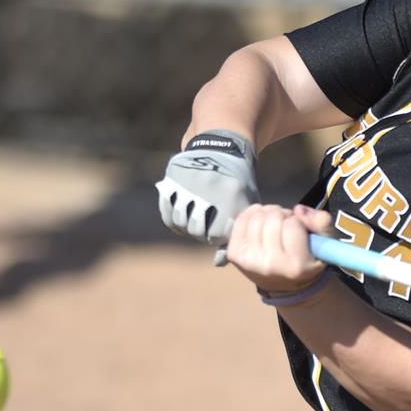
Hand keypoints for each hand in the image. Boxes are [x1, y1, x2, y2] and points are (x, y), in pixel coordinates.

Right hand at [156, 130, 257, 248]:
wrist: (222, 146)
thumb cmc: (237, 183)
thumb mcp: (245, 206)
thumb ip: (234, 233)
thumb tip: (218, 263)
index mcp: (229, 200)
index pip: (216, 236)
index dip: (216, 237)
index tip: (218, 230)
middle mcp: (208, 192)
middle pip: (196, 230)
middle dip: (200, 233)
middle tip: (204, 226)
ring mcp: (189, 185)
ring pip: (179, 220)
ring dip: (184, 225)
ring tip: (192, 220)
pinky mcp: (173, 179)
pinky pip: (166, 209)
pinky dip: (171, 217)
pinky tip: (179, 216)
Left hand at [225, 204, 332, 294]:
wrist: (287, 286)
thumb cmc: (307, 261)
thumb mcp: (326, 244)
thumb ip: (322, 222)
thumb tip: (298, 209)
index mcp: (296, 266)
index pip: (293, 224)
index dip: (298, 222)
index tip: (300, 230)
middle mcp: (270, 265)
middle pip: (273, 218)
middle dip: (282, 216)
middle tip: (286, 226)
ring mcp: (249, 261)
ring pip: (257, 217)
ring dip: (268, 214)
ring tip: (275, 225)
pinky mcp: (235, 255)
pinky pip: (240, 220)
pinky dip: (252, 214)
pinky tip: (260, 221)